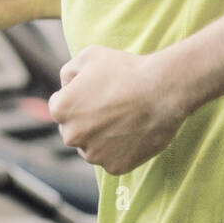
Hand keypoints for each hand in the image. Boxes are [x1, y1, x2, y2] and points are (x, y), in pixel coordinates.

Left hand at [47, 45, 186, 174]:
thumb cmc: (127, 70)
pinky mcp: (115, 167)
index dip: (80, 97)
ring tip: (125, 120)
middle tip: (113, 108)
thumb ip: (68, 72)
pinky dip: (121, 151)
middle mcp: (71, 136)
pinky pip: (112, 160)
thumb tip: (65, 86)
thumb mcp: (89, 55)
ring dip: (102, 138)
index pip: (61, 107)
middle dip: (87, 121)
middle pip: (74, 130)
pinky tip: (133, 133)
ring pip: (92, 148)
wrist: (163, 90)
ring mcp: (94, 155)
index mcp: (60, 109)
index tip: (99, 93)